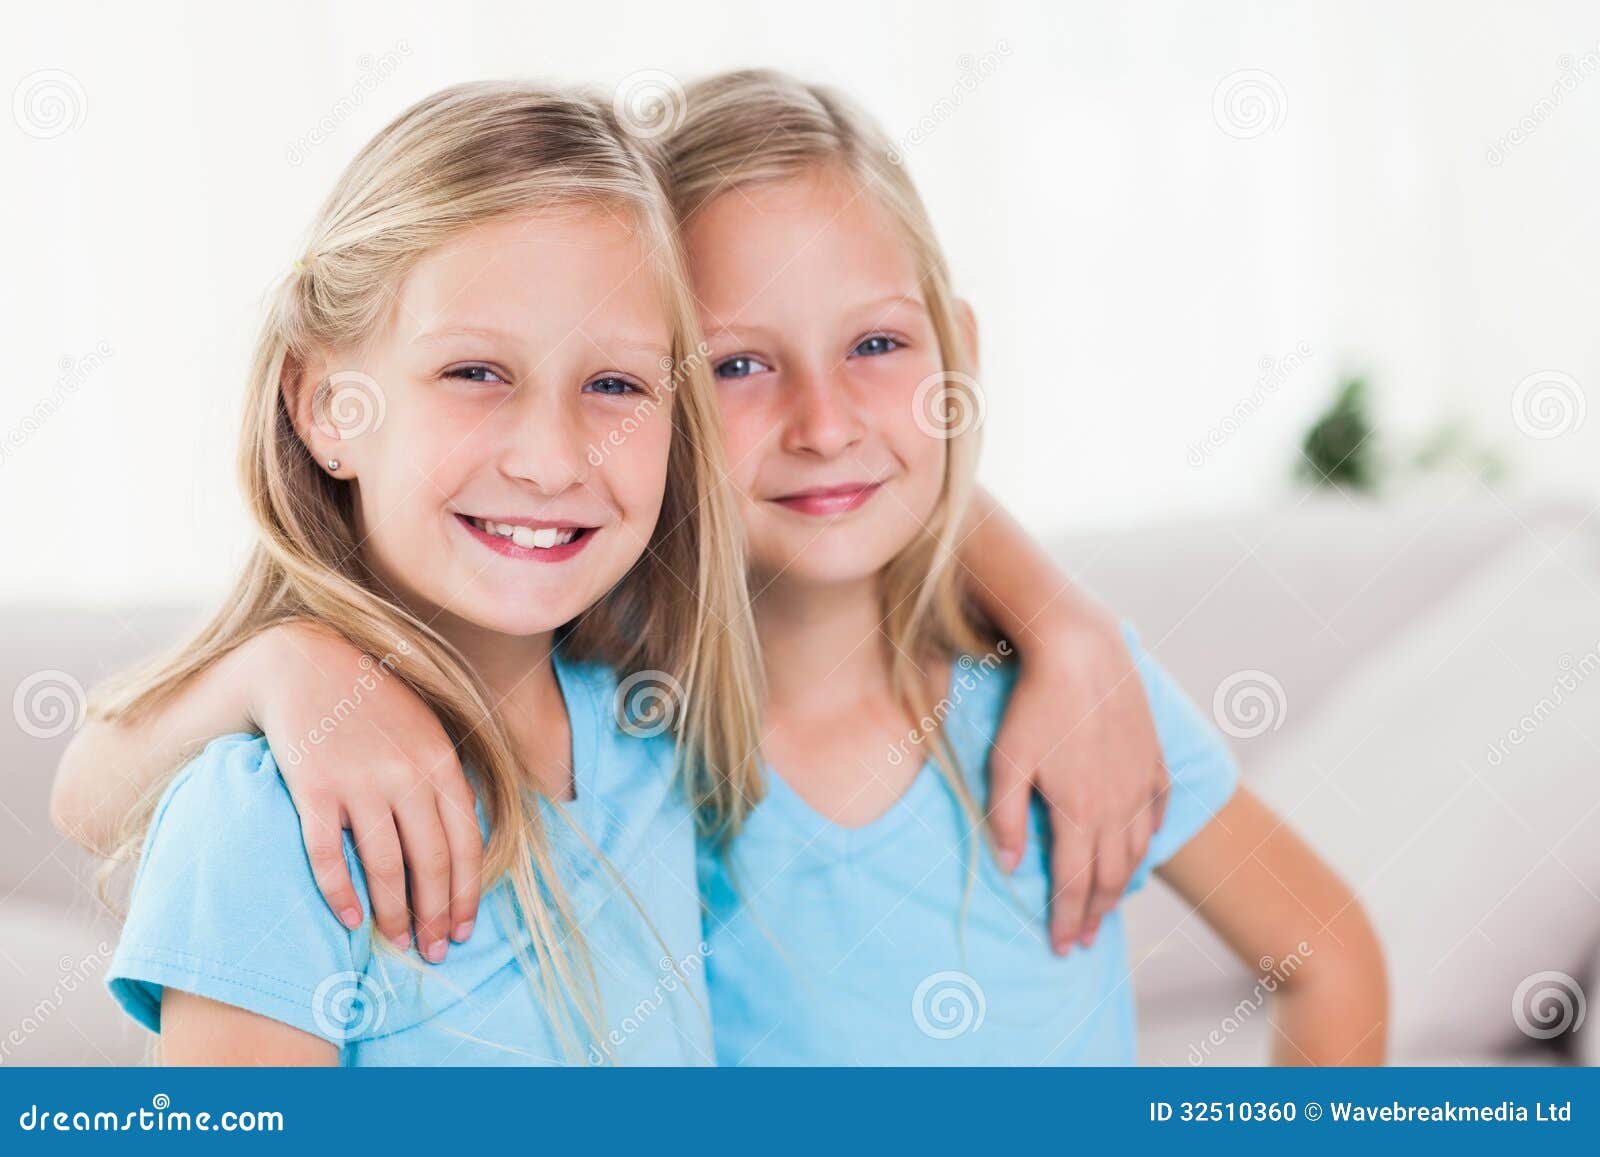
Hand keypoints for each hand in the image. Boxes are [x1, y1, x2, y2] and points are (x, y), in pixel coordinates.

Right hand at [242, 622, 482, 962]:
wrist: (305, 663)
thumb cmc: (372, 702)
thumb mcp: (424, 730)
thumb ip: (443, 781)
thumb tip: (460, 844)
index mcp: (441, 762)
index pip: (466, 843)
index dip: (467, 893)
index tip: (464, 929)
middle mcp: (406, 775)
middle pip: (429, 863)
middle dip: (435, 915)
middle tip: (433, 952)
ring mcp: (359, 782)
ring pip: (384, 866)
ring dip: (393, 914)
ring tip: (397, 944)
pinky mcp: (313, 788)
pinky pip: (328, 855)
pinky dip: (339, 892)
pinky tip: (348, 919)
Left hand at [987, 614, 1167, 954]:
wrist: (1081, 650)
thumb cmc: (1034, 704)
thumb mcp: (1005, 761)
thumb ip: (1004, 818)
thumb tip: (1009, 866)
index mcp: (1080, 813)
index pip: (1073, 884)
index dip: (1066, 920)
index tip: (1061, 948)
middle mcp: (1117, 806)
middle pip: (1109, 877)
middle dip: (1095, 913)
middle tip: (1084, 941)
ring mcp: (1140, 782)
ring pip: (1137, 849)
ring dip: (1121, 883)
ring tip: (1108, 904)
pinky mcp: (1151, 756)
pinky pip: (1156, 809)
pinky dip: (1148, 836)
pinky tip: (1140, 845)